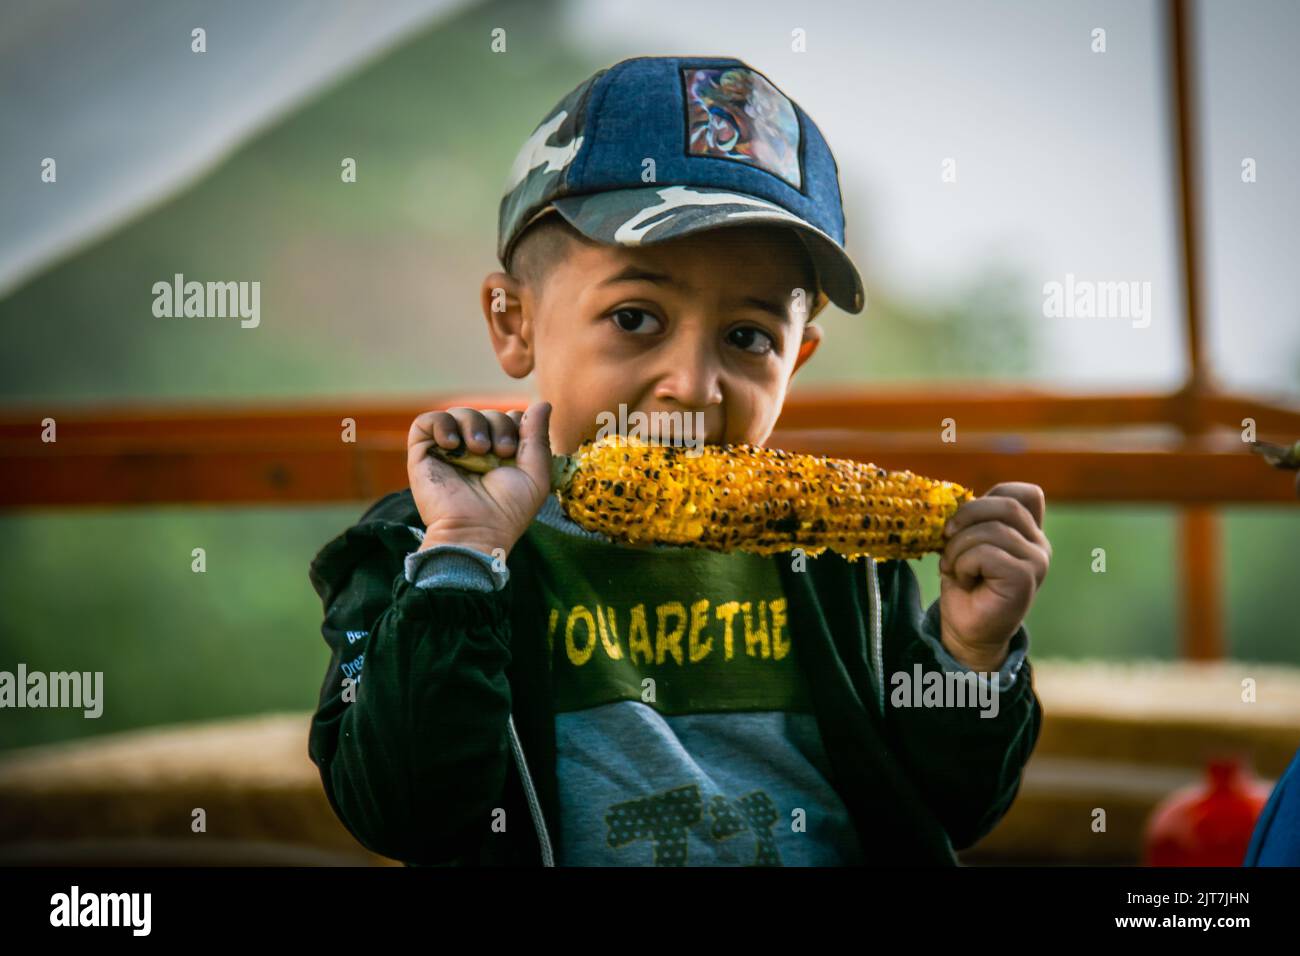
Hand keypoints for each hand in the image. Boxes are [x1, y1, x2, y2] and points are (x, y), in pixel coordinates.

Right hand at [406, 401, 552, 559]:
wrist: (475, 532)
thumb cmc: (508, 511)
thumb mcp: (535, 474)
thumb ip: (538, 437)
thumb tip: (543, 403)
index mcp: (500, 454)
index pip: (508, 418)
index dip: (515, 424)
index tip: (517, 448)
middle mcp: (474, 449)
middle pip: (487, 413)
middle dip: (498, 424)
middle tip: (502, 451)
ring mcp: (448, 450)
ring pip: (459, 413)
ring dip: (473, 424)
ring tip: (479, 449)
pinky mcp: (423, 454)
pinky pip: (426, 421)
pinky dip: (441, 424)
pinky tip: (453, 444)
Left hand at [936, 482, 1051, 670]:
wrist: (967, 629)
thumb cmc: (965, 584)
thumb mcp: (966, 542)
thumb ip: (974, 519)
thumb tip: (956, 499)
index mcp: (1028, 532)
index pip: (1023, 494)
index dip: (989, 498)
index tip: (962, 521)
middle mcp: (1039, 544)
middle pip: (1006, 505)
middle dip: (966, 516)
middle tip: (946, 537)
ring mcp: (1036, 561)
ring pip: (991, 530)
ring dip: (959, 548)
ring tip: (954, 567)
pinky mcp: (1025, 578)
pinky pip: (986, 553)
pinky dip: (964, 564)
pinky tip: (965, 580)